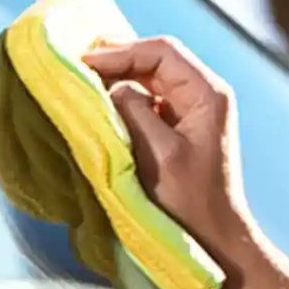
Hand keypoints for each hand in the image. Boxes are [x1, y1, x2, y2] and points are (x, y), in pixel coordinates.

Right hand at [83, 36, 249, 248]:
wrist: (213, 236)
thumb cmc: (191, 201)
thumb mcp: (160, 154)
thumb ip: (135, 112)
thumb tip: (113, 87)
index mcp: (207, 93)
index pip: (162, 52)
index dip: (122, 51)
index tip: (84, 61)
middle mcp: (203, 94)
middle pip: (155, 60)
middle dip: (116, 61)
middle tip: (75, 67)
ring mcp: (191, 110)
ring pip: (149, 78)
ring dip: (117, 78)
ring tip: (81, 82)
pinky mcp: (178, 126)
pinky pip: (148, 99)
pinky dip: (122, 98)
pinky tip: (98, 104)